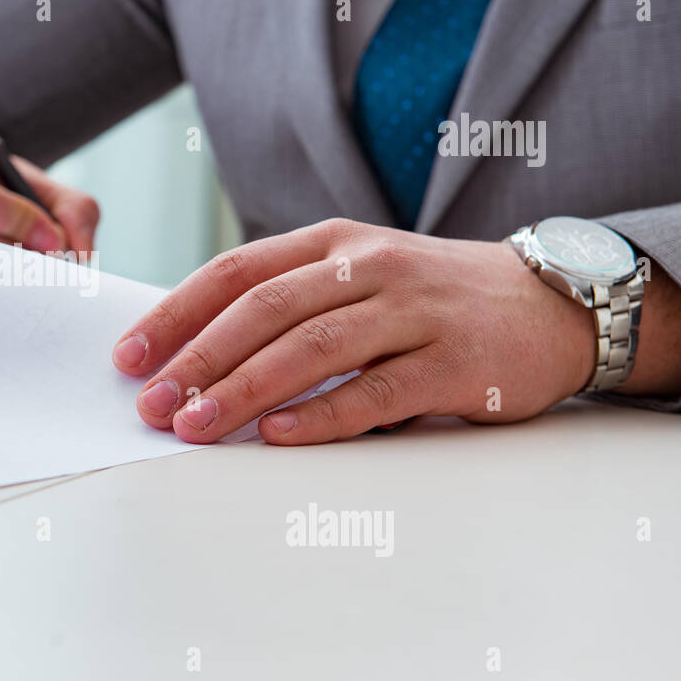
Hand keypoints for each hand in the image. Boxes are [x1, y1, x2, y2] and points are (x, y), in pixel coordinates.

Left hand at [111, 218, 600, 444]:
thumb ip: (289, 304)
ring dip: (243, 389)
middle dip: (196, 359)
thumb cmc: (431, 300)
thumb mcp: (358, 277)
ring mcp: (414, 311)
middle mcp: (368, 267)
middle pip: (264, 309)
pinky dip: (322, 416)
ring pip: (312, 348)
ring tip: (194, 425)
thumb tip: (192, 356)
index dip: (176, 315)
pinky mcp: (455, 361)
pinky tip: (277, 436)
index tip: (128, 358)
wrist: (552, 304)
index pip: (235, 272)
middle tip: (150, 405)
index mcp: (332, 243)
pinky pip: (376, 392)